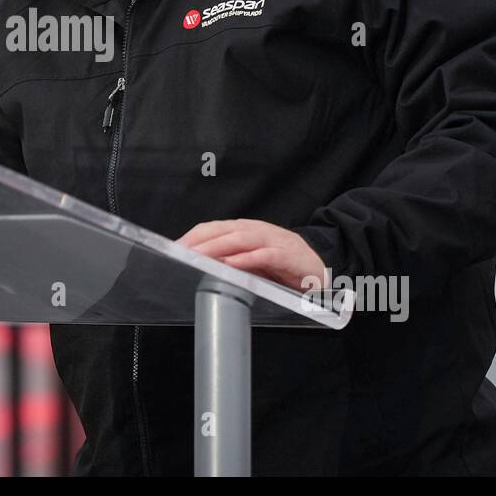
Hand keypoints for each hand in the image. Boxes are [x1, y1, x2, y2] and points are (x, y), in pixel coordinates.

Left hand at [177, 219, 328, 290]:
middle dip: (199, 241)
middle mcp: (257, 230)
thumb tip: (203, 266)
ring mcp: (273, 240)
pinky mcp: (287, 254)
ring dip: (217, 247)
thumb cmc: (284, 265)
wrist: (322, 267)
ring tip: (199, 256)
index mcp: (246, 230)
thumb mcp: (253, 262)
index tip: (173, 249)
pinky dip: (247, 259)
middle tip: (180, 253)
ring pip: (240, 239)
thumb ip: (231, 260)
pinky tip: (232, 265)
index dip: (193, 236)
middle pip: (223, 230)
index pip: (213, 228)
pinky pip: (265, 254)